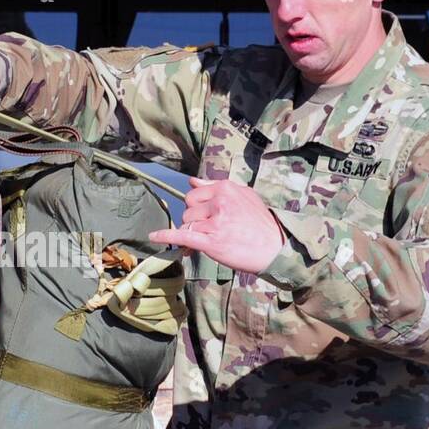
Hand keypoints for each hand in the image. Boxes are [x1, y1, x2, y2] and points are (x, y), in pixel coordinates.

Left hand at [149, 176, 284, 273]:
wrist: (274, 248)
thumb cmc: (259, 223)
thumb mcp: (243, 196)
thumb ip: (216, 187)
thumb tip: (192, 181)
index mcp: (225, 188)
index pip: (194, 194)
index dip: (196, 207)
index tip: (202, 216)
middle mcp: (219, 202)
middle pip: (188, 209)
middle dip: (193, 219)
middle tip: (207, 230)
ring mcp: (215, 222)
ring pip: (187, 224)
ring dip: (192, 233)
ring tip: (208, 240)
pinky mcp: (211, 241)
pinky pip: (182, 235)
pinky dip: (165, 236)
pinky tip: (154, 236)